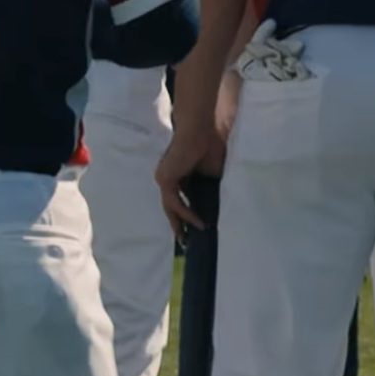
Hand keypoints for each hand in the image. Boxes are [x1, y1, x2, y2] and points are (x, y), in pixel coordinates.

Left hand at [154, 126, 224, 243]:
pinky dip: (186, 214)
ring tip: (189, 240)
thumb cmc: (209, 148)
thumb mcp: (210, 175)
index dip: (185, 216)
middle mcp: (168, 177)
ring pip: (171, 207)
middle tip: (185, 244)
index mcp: (178, 176)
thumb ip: (206, 190)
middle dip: (178, 226)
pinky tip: (198, 223)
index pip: (178, 201)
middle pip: (171, 208)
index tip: (193, 231)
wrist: (203, 132)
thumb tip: (209, 209)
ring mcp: (164, 178)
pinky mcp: (166, 179)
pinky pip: (175, 202)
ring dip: (181, 224)